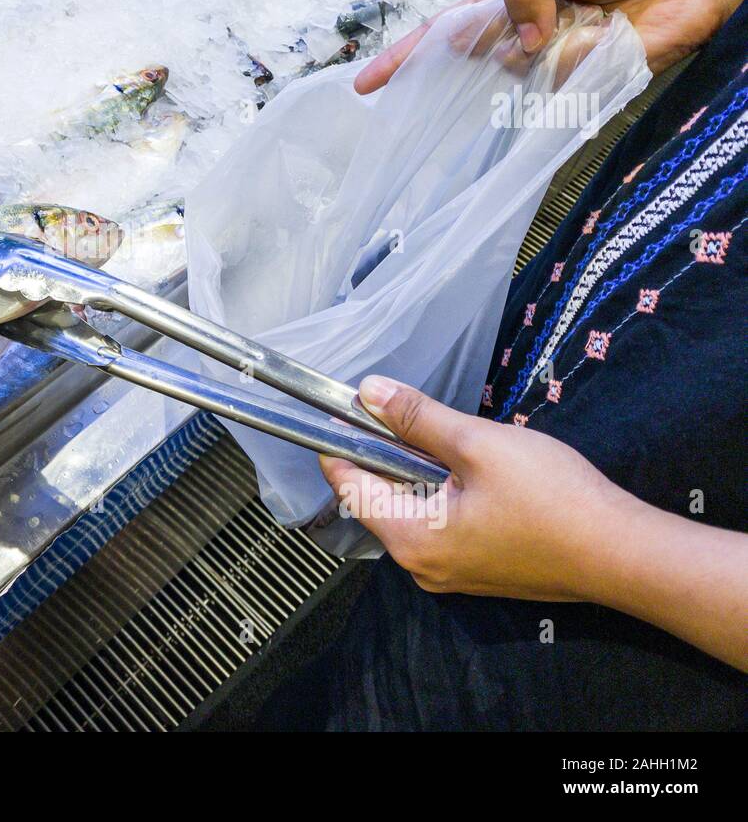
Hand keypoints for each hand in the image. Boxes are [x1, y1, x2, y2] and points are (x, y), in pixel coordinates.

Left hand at [319, 375, 630, 601]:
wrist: (624, 553)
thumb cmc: (555, 501)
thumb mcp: (477, 444)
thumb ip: (417, 419)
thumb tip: (370, 392)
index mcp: (410, 540)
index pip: (348, 486)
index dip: (340, 442)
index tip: (341, 408)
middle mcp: (421, 567)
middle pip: (377, 498)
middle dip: (385, 454)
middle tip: (404, 413)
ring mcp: (450, 573)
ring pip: (411, 509)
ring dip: (418, 471)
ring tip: (450, 440)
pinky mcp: (477, 569)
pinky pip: (440, 524)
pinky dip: (443, 492)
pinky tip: (472, 470)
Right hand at [354, 0, 747, 94]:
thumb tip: (520, 42)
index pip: (445, 28)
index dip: (405, 56)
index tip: (366, 84)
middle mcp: (521, 37)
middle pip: (462, 65)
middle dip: (430, 83)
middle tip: (402, 110)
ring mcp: (549, 66)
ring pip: (504, 84)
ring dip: (501, 78)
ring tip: (517, 62)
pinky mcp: (583, 88)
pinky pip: (550, 101)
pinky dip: (544, 95)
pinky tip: (538, 93)